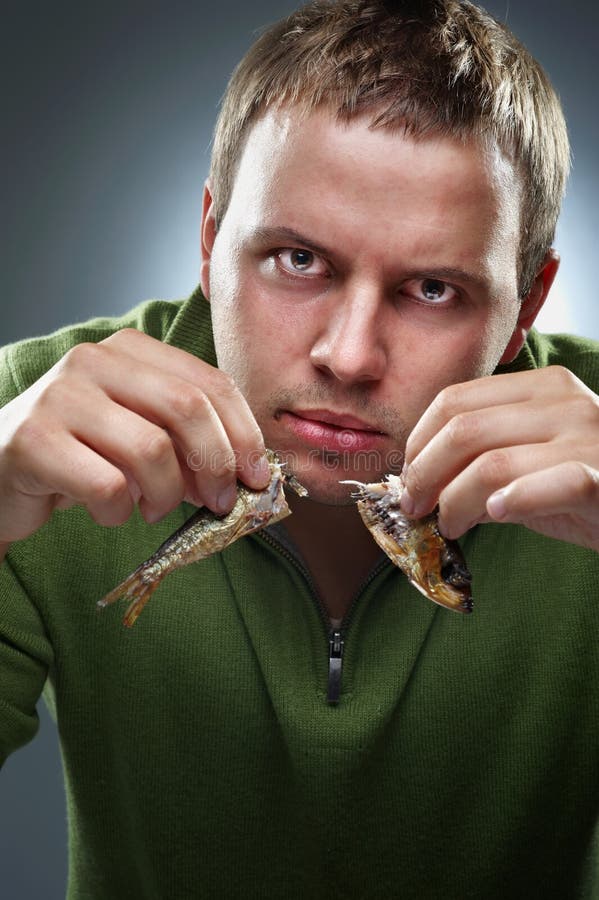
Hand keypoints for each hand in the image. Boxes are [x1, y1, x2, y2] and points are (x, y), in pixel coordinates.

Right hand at [0, 329, 269, 545]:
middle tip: (219, 502)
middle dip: (216, 464)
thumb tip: (250, 472)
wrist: (1, 472)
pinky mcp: (33, 441)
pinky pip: (108, 486)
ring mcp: (59, 397)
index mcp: (130, 350)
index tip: (257, 477)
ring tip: (153, 508)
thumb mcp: (141, 432)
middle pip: (188, 408)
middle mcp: (93, 361)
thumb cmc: (83, 453)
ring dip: (167, 495)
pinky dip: (121, 512)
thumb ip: (190, 439)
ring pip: (152, 450)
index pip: (210, 383)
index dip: (244, 433)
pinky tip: (111, 512)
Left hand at [400, 366, 598, 550]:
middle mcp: (563, 403)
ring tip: (448, 525)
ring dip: (453, 501)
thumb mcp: (533, 457)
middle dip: (423, 474)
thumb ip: (485, 458)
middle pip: (462, 430)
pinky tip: (494, 516)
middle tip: (414, 507)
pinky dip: (512, 501)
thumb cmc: (586, 484)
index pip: (454, 400)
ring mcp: (586, 438)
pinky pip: (549, 484)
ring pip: (491, 463)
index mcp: (540, 387)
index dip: (417, 441)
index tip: (405, 477)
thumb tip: (421, 481)